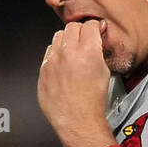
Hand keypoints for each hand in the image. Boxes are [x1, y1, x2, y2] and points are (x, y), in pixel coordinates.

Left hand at [38, 20, 114, 146]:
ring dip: (66, 41)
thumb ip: (98, 51)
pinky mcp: (43, 72)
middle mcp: (68, 54)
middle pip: (72, 27)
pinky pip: (48, 54)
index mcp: (87, 51)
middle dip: (80, 32)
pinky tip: (62, 65)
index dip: (94, 28)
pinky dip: (55, 55)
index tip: (94, 32)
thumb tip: (96, 40)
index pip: (89, 25)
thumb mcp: (104, 71)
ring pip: (57, 38)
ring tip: (72, 53)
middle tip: (84, 40)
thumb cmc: (92, 101)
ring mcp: (52, 62)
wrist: (77, 121)